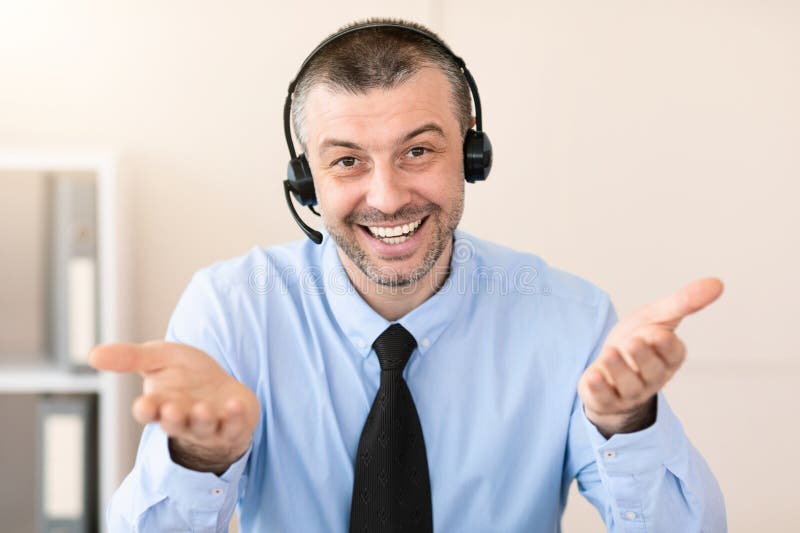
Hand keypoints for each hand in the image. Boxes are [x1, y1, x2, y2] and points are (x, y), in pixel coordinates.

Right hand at [89, 341, 259, 473]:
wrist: (222, 390)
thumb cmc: (186, 376)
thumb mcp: (158, 359)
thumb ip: (129, 358)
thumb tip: (92, 355)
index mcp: (160, 404)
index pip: (149, 412)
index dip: (146, 410)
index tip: (144, 405)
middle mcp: (184, 419)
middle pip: (175, 423)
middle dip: (173, 418)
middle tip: (172, 409)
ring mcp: (210, 426)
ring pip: (203, 428)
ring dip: (202, 419)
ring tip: (203, 409)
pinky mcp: (234, 425)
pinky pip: (235, 425)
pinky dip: (236, 417)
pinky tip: (235, 404)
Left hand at [578, 278, 723, 437]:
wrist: (608, 364)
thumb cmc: (638, 340)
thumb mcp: (657, 317)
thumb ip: (683, 302)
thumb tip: (718, 283)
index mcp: (669, 357)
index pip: (672, 353)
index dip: (664, 344)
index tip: (656, 332)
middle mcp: (652, 377)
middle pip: (651, 370)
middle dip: (642, 356)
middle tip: (633, 342)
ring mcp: (629, 392)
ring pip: (628, 385)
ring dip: (619, 369)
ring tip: (611, 354)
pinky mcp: (606, 400)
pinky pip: (603, 398)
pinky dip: (598, 388)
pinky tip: (592, 377)